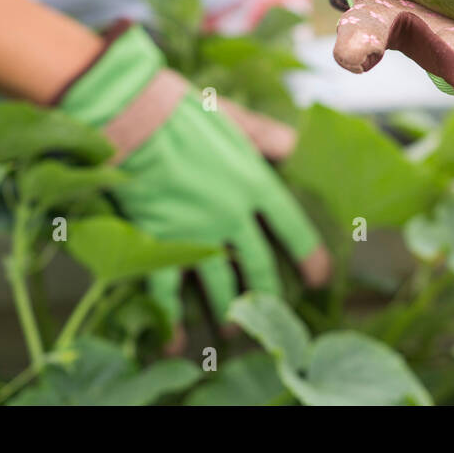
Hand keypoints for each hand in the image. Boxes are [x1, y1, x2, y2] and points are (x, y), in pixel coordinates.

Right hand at [58, 25, 328, 350]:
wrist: (134, 118)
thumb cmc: (184, 112)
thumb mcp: (235, 118)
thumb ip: (267, 135)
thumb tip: (295, 144)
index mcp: (255, 183)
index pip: (292, 227)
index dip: (310, 255)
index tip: (319, 277)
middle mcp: (232, 215)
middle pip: (257, 265)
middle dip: (266, 294)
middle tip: (270, 312)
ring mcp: (197, 232)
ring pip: (218, 284)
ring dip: (226, 310)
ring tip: (230, 328)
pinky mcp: (160, 241)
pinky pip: (167, 290)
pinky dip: (170, 318)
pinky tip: (174, 340)